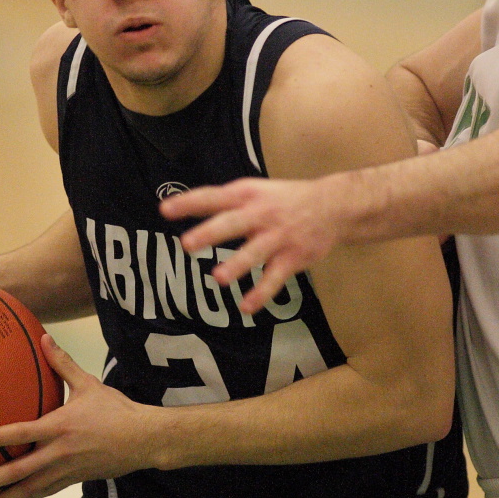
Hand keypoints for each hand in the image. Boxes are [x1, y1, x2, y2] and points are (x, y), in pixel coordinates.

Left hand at [0, 335, 159, 497]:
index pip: (21, 433)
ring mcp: (65, 470)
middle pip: (17, 472)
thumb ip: (62, 363)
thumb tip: (44, 338)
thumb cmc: (116, 409)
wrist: (143, 440)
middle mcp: (59, 453)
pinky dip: (26, 497)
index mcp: (59, 427)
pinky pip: (45, 491)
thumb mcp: (88, 384)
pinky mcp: (74, 480)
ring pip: (28, 490)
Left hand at [160, 177, 340, 313]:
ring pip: (255, 253)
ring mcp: (278, 236)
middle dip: (210, 233)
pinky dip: (261, 294)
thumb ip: (226, 201)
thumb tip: (187, 208)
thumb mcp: (255, 190)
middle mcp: (261, 214)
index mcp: (246, 195)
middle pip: (232, 223)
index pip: (213, 197)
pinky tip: (246, 307)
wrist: (334, 206)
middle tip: (187, 244)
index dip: (189, 203)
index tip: (164, 210)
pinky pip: (275, 278)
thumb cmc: (284, 200)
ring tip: (219, 278)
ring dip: (237, 265)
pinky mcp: (293, 257)